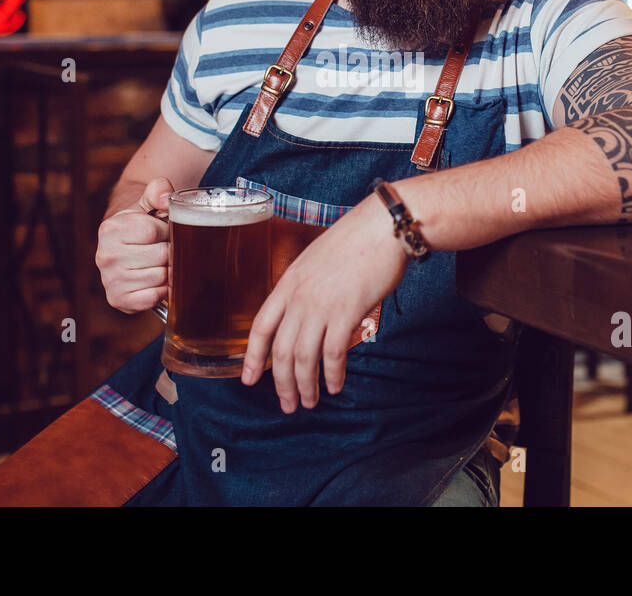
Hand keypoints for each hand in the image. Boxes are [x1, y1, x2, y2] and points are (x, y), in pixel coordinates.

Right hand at [95, 177, 174, 313]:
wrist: (124, 251)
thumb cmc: (141, 226)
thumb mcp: (147, 204)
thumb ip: (158, 191)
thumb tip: (167, 197)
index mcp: (110, 229)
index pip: (153, 231)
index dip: (167, 231)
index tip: (164, 231)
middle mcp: (105, 255)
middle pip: (161, 255)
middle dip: (171, 251)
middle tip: (164, 248)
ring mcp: (110, 280)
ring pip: (160, 277)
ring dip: (168, 271)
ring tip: (159, 263)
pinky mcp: (118, 300)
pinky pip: (153, 297)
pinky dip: (161, 291)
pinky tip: (155, 281)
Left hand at [240, 196, 407, 411]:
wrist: (382, 227)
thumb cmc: (355, 242)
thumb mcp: (316, 260)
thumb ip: (305, 287)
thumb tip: (305, 313)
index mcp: (288, 283)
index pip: (261, 327)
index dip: (252, 357)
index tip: (249, 380)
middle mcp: (299, 297)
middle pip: (281, 351)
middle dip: (282, 383)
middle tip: (288, 404)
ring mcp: (321, 305)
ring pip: (304, 358)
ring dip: (306, 385)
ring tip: (310, 401)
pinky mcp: (346, 312)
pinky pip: (333, 354)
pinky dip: (333, 375)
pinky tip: (336, 385)